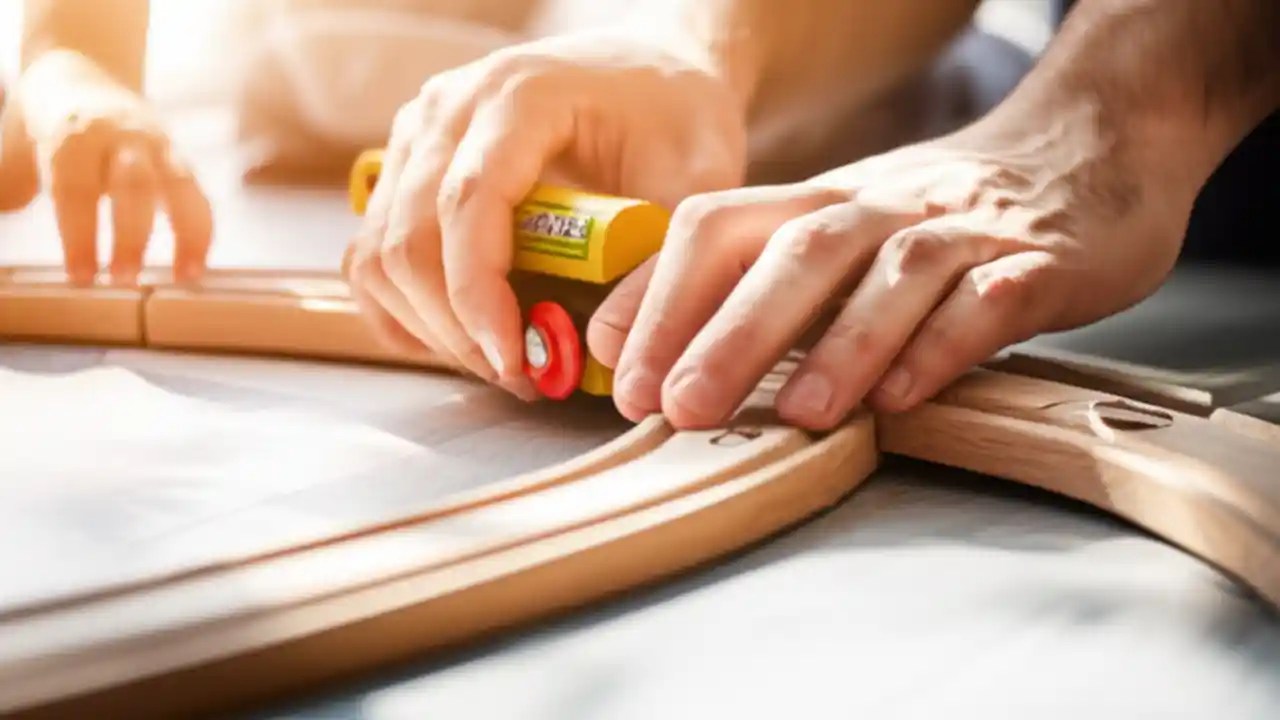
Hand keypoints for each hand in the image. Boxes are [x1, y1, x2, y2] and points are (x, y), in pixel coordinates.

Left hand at [14, 50, 211, 284]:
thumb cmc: (45, 129)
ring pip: (177, 186)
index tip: (82, 278)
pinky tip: (196, 265)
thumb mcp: (15, 153)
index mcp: (72, 134)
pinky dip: (201, 231)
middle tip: (125, 280)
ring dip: (185, 234)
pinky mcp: (179, 156)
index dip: (80, 235)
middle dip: (132, 235)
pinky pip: (196, 193)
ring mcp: (155, 144)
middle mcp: (120, 135)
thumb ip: (6, 191)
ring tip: (184, 277)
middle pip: (133, 185)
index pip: (76, 189)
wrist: (80, 73)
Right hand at [343, 30, 747, 395]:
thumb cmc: (675, 116)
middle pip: (410, 238)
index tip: (514, 358)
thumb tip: (606, 351)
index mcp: (518, 96)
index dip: (479, 294)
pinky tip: (464, 334)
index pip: (468, 203)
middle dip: (457, 328)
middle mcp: (450, 108)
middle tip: (521, 376)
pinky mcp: (407, 166)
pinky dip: (407, 308)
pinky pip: (374, 254)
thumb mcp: (697, 181)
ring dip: (430, 327)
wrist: (651, 69)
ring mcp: (418, 135)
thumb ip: (658, 262)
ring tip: (502, 359)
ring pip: (379, 255)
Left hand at [589, 111, 1187, 428]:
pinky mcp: (1038, 260)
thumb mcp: (838, 229)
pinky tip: (907, 396)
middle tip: (681, 408)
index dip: (659, 300)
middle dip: (730, 333)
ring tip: (801, 414)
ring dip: (841, 343)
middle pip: (795, 254)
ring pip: (892, 274)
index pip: (718, 231)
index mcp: (817, 201)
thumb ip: (755, 282)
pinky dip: (942, 345)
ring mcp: (960, 229)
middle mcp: (879, 207)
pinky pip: (989, 300)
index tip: (619, 376)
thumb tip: (646, 350)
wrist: (1088, 144)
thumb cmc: (936, 213)